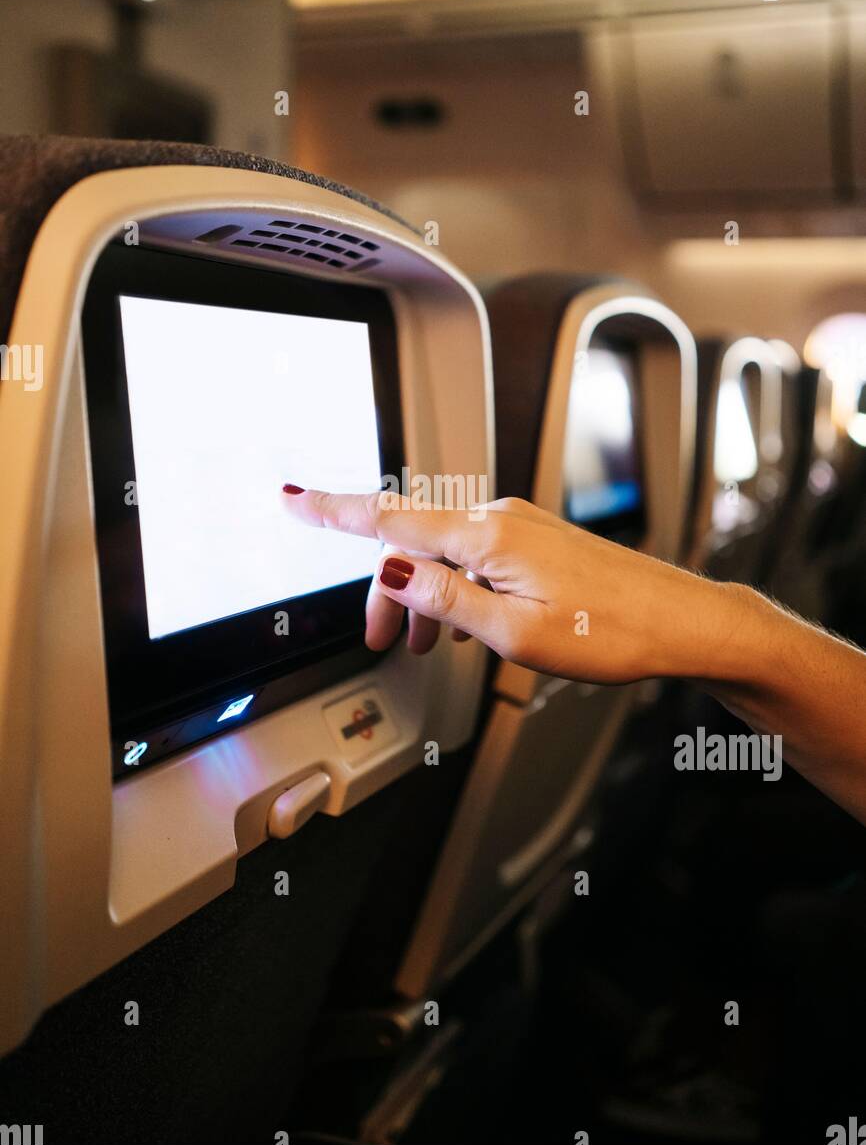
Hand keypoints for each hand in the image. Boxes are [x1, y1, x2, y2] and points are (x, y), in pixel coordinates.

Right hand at [280, 488, 730, 684]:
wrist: (680, 622)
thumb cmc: (611, 631)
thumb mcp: (513, 632)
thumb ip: (444, 599)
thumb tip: (390, 571)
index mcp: (488, 537)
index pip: (390, 519)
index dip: (332, 510)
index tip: (292, 497)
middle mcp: (500, 519)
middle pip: (413, 544)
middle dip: (387, 592)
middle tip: (382, 643)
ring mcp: (522, 526)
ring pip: (444, 554)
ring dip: (424, 597)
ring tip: (428, 646)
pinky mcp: (538, 540)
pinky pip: (476, 557)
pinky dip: (457, 590)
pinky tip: (466, 626)